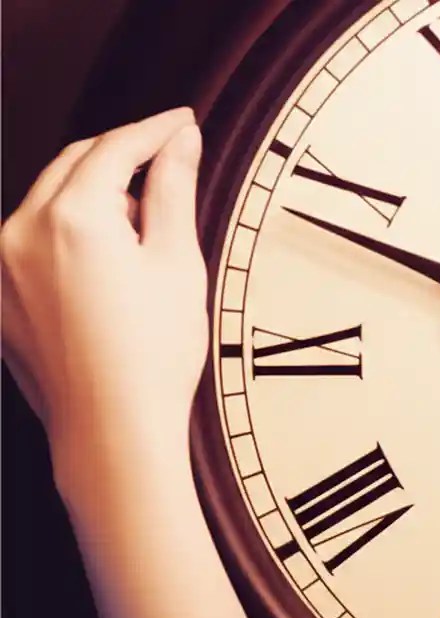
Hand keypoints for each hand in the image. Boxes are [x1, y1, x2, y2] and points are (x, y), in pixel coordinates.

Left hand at [1, 107, 204, 455]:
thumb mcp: (178, 262)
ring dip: (93, 195)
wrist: (113, 431)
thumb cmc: (151, 358)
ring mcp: (2, 265)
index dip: (155, 129)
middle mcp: (22, 232)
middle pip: (74, 164)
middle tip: (168, 158)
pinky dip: (68, 232)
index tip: (181, 123)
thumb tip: (180, 142)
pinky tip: (109, 260)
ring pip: (49, 200)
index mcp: (73, 218)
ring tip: (143, 228)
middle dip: (120, 156)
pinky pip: (32, 240)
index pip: (116, 148)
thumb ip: (173, 189)